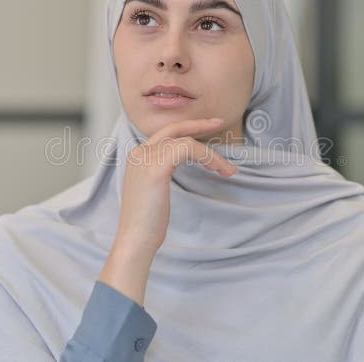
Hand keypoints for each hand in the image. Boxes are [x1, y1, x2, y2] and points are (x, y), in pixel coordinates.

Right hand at [115, 117, 239, 255]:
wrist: (136, 240)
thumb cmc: (148, 222)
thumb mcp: (155, 190)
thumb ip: (163, 171)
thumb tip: (185, 162)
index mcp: (137, 156)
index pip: (166, 133)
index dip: (188, 128)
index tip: (208, 129)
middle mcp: (139, 152)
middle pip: (174, 128)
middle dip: (199, 123)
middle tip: (220, 123)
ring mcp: (146, 158)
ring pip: (187, 141)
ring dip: (212, 154)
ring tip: (227, 170)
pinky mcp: (156, 168)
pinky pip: (188, 149)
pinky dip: (208, 157)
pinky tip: (218, 170)